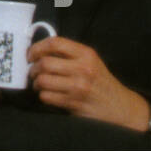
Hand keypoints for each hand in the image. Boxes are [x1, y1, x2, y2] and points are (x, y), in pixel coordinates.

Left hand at [27, 36, 149, 129]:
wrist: (119, 107)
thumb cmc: (101, 83)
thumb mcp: (91, 61)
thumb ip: (69, 54)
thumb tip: (39, 50)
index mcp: (86, 54)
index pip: (55, 43)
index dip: (37, 48)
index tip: (31, 54)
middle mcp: (83, 69)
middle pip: (45, 63)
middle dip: (33, 68)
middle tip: (33, 72)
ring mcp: (79, 87)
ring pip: (43, 80)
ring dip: (36, 83)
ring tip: (39, 84)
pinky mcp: (74, 103)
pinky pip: (47, 97)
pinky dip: (42, 95)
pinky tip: (48, 94)